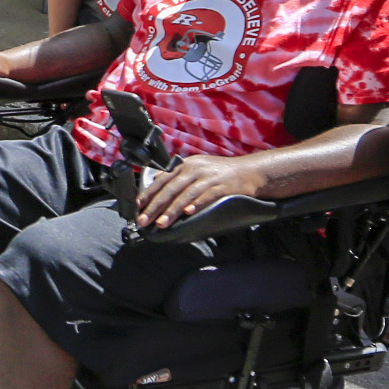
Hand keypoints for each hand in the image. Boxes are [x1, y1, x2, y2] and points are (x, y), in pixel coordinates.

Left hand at [131, 152, 267, 228]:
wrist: (249, 171)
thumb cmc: (219, 173)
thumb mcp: (196, 168)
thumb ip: (177, 175)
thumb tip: (156, 181)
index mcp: (185, 165)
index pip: (162, 180)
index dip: (149, 193)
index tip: (138, 206)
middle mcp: (195, 169)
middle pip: (171, 189)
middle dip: (155, 206)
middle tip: (144, 220)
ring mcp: (209, 177)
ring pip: (186, 195)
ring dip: (172, 210)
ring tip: (162, 223)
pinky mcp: (223, 186)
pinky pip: (207, 196)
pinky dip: (197, 204)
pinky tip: (188, 213)